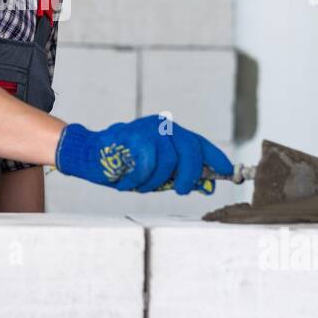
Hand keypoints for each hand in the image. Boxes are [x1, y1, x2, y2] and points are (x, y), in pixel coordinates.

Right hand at [54, 114, 233, 194]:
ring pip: (168, 161)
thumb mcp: (157, 173)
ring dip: (154, 182)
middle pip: (190, 150)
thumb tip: (207, 186)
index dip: (216, 159)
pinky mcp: (134, 135)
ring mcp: (149, 129)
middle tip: (181, 190)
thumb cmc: (125, 165)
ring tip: (139, 185)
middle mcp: (163, 127)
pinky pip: (147, 165)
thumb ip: (180, 177)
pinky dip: (138, 180)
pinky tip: (127, 181)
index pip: (200, 144)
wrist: (90, 155)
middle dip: (189, 175)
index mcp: (171, 134)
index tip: (228, 173)